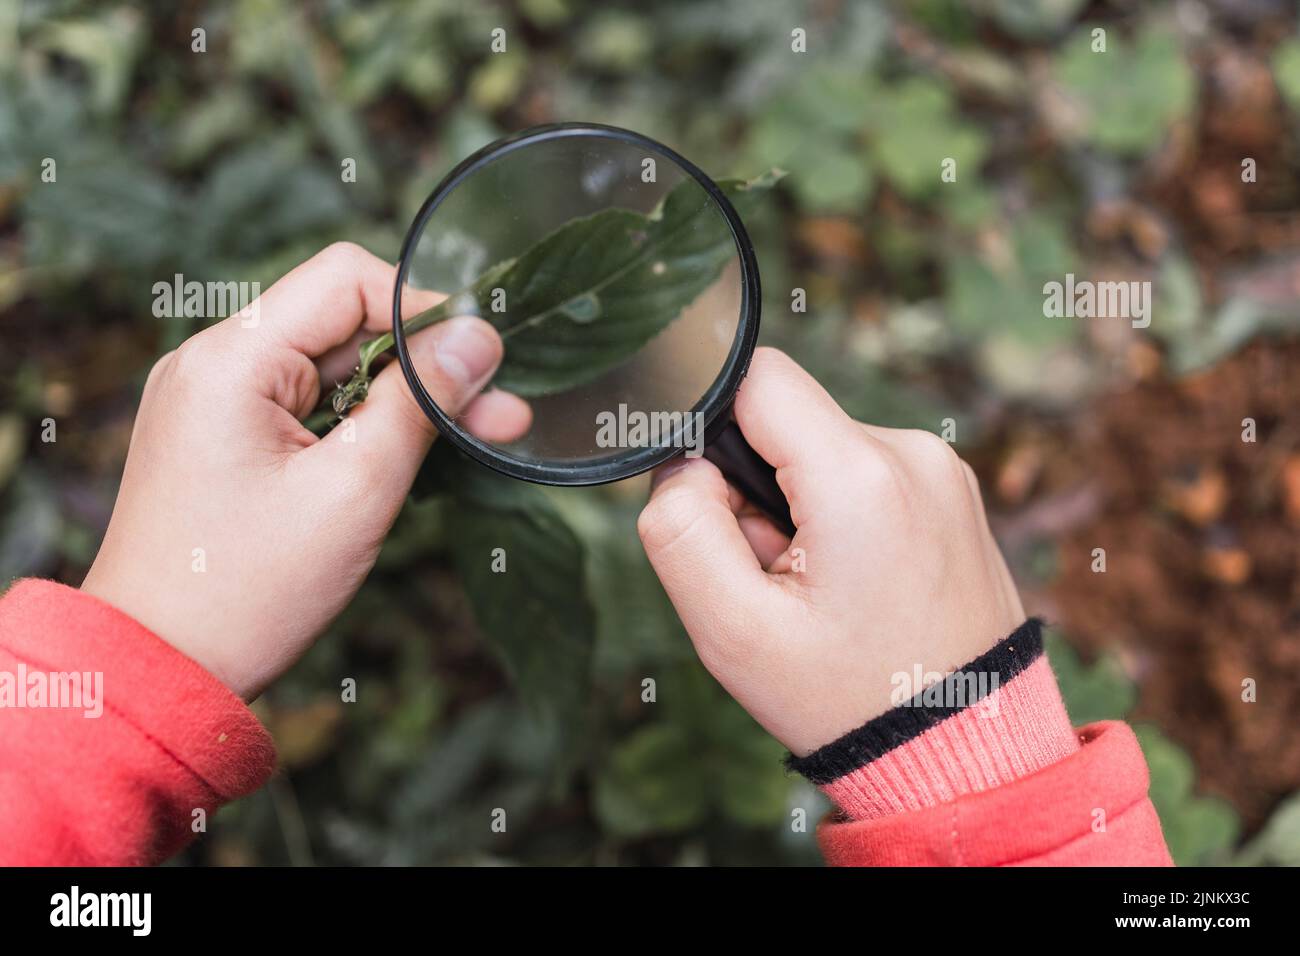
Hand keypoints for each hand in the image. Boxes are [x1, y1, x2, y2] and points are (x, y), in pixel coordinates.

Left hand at [82, 243, 530, 699]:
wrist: (157, 671)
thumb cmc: (247, 592)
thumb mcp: (355, 490)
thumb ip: (420, 401)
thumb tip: (478, 336)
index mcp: (230, 360)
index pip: (346, 279)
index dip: (424, 309)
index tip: (481, 361)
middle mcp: (214, 364)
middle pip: (344, 323)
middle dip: (427, 364)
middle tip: (502, 412)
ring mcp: (216, 402)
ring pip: (334, 368)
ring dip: (404, 399)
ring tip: (477, 436)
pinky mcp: (226, 439)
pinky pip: (311, 407)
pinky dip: (365, 426)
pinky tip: (416, 455)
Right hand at [637, 348, 1024, 755]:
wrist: (960, 750)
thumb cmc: (845, 697)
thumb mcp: (731, 631)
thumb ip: (679, 527)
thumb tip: (685, 463)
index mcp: (860, 477)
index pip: (753, 376)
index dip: (711, 433)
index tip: (724, 513)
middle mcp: (912, 452)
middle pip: (784, 419)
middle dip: (755, 488)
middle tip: (777, 577)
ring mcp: (941, 468)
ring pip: (820, 448)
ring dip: (798, 506)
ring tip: (823, 591)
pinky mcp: (951, 488)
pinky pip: (863, 472)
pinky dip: (840, 517)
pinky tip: (857, 584)